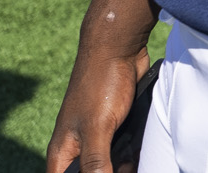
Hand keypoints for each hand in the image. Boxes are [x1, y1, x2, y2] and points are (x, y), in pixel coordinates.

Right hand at [44, 45, 149, 172]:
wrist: (119, 47)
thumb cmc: (100, 85)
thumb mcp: (97, 128)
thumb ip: (95, 162)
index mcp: (63, 152)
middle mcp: (78, 146)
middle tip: (127, 168)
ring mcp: (98, 134)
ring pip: (110, 163)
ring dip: (124, 166)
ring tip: (137, 162)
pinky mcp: (116, 123)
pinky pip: (124, 147)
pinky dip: (134, 152)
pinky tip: (143, 153)